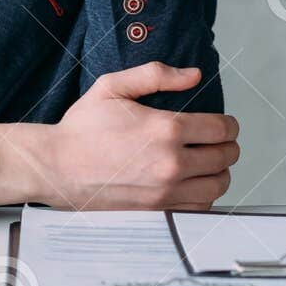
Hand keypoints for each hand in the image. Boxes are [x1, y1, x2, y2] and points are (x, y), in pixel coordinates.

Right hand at [43, 62, 236, 209]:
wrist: (57, 167)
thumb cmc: (81, 128)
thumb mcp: (112, 87)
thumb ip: (155, 75)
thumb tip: (193, 75)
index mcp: (166, 129)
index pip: (222, 129)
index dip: (229, 124)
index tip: (223, 124)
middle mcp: (171, 163)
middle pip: (225, 157)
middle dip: (227, 146)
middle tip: (218, 142)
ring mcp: (165, 191)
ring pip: (218, 185)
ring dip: (220, 172)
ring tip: (210, 163)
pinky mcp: (157, 211)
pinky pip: (199, 207)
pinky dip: (205, 196)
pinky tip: (194, 184)